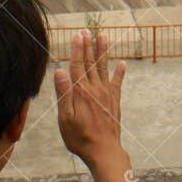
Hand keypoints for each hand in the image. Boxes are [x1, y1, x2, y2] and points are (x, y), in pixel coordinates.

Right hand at [53, 30, 127, 169]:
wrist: (104, 151)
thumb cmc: (80, 137)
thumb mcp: (65, 118)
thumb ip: (63, 93)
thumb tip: (59, 70)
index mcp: (80, 92)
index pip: (77, 65)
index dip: (77, 49)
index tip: (77, 35)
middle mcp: (94, 89)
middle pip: (89, 62)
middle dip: (87, 46)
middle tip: (86, 30)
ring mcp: (106, 94)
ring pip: (103, 68)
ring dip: (102, 52)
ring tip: (103, 37)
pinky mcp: (115, 101)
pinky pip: (117, 82)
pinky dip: (120, 72)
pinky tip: (122, 63)